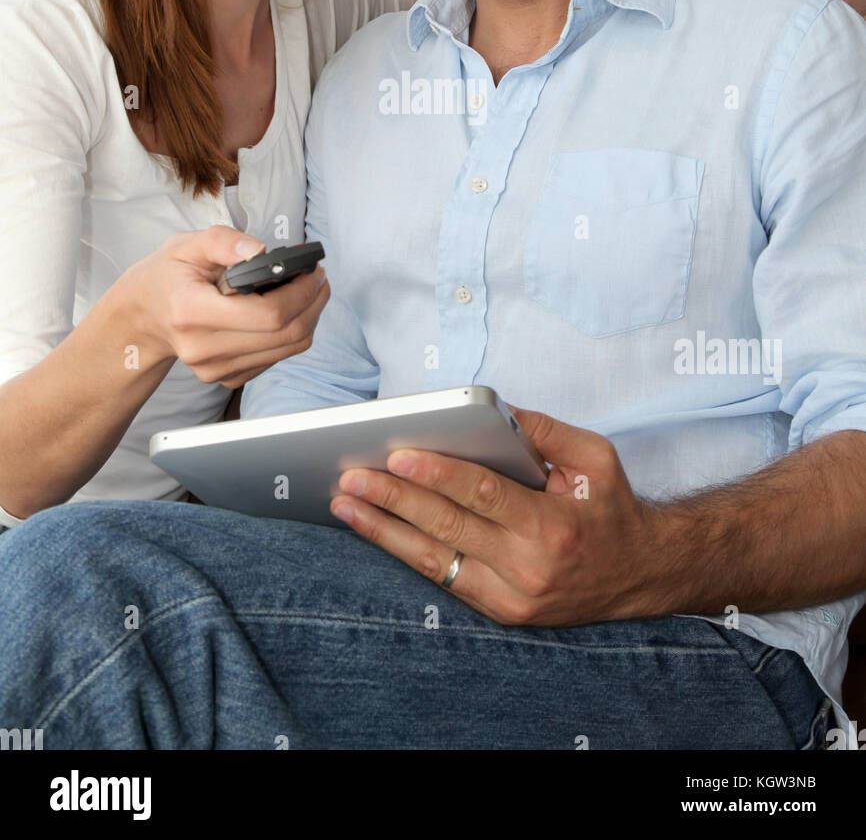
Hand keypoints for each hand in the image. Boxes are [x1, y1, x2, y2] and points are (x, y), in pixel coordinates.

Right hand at [119, 225, 329, 387]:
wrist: (145, 316)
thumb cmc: (168, 277)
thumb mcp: (186, 245)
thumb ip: (223, 242)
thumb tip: (259, 250)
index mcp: (191, 312)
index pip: (266, 314)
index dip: (300, 292)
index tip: (312, 270)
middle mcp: (202, 348)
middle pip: (285, 334)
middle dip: (313, 302)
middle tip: (319, 277)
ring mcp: (214, 369)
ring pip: (288, 349)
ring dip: (309, 317)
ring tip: (309, 289)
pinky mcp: (226, 378)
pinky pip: (276, 358)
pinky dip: (292, 333)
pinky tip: (288, 309)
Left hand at [330, 406, 660, 625]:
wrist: (640, 576)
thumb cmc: (611, 509)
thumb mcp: (595, 459)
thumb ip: (545, 431)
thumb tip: (493, 409)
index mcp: (553, 527)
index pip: (484, 496)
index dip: (438, 474)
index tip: (398, 452)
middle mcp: (527, 569)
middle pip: (447, 528)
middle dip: (395, 498)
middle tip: (353, 475)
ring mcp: (510, 598)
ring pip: (433, 561)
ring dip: (383, 530)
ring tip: (346, 503)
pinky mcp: (498, 612)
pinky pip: (441, 579)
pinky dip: (404, 552)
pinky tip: (375, 528)